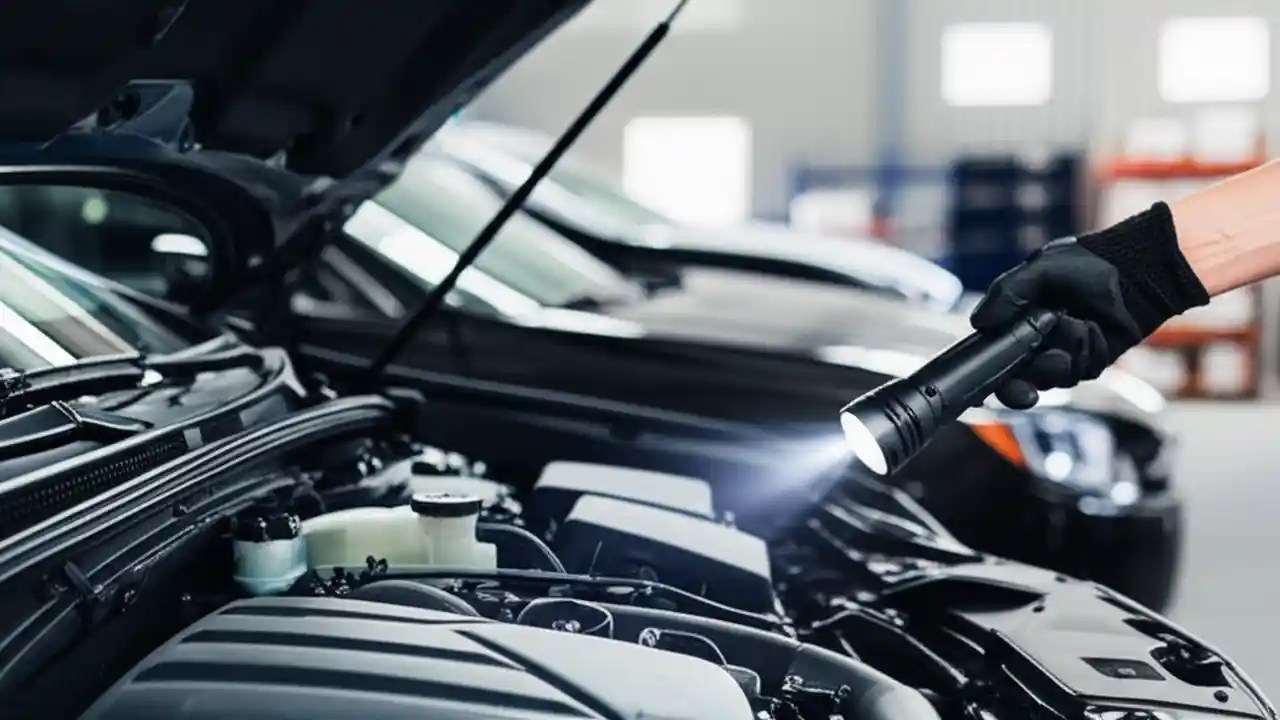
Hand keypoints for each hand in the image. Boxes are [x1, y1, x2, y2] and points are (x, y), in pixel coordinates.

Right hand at [970, 239, 1145, 408]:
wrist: (1132, 272)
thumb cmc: (1084, 266)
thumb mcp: (1039, 270)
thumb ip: (1007, 293)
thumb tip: (979, 322)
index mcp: (1011, 324)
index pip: (989, 359)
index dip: (988, 376)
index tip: (994, 384)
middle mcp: (1032, 345)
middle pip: (1017, 382)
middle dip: (1029, 378)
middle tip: (1043, 367)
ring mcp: (1060, 356)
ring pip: (1051, 378)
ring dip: (1065, 354)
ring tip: (1082, 325)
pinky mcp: (1088, 363)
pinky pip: (1081, 372)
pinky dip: (1089, 351)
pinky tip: (1095, 329)